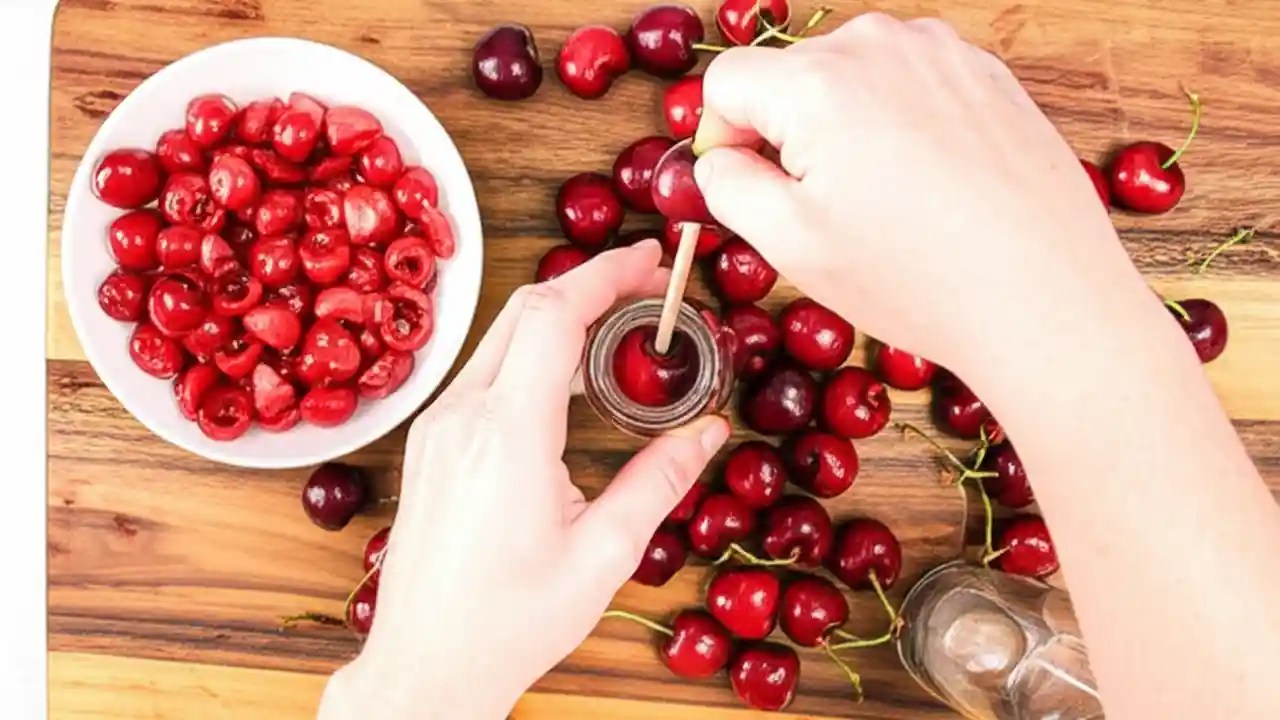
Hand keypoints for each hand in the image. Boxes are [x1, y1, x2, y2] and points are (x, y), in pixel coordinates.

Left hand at [318, 241, 730, 718]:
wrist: (425, 666)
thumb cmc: (508, 624)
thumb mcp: (602, 556)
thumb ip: (657, 482)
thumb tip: (705, 433)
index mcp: (507, 434)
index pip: (555, 314)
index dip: (607, 272)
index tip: (652, 258)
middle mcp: (461, 416)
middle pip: (526, 310)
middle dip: (589, 283)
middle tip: (647, 286)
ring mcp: (437, 427)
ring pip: (502, 339)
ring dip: (560, 321)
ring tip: (621, 338)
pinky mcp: (430, 444)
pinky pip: (484, 374)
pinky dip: (532, 357)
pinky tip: (570, 384)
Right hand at [693, 13, 1156, 377]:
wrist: (1045, 295)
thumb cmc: (916, 278)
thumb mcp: (792, 244)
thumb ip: (728, 186)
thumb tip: (718, 158)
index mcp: (818, 82)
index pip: (728, 81)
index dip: (721, 136)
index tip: (747, 184)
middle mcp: (879, 45)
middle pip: (791, 73)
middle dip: (787, 131)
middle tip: (822, 207)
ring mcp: (941, 53)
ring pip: (853, 76)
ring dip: (844, 126)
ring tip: (883, 201)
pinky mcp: (986, 74)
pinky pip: (911, 84)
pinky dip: (901, 124)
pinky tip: (928, 186)